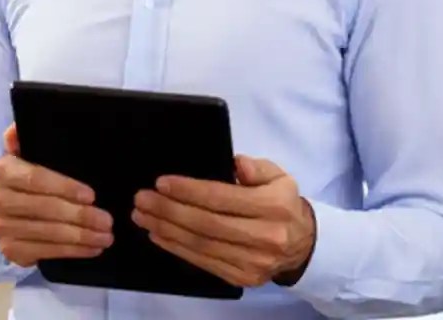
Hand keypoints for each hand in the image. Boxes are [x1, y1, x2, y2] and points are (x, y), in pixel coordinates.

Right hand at [0, 123, 114, 266]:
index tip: (91, 195)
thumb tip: (17, 129)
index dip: (64, 187)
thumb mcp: (25, 154)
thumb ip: (24, 138)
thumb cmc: (26, 179)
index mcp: (1, 170)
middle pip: (44, 208)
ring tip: (106, 236)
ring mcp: (1, 227)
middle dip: (80, 215)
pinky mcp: (10, 250)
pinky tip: (92, 248)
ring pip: (48, 233)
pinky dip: (73, 251)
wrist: (5, 211)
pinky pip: (46, 252)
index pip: (35, 178)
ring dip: (81, 237)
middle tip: (107, 220)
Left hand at [132, 155, 316, 287]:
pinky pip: (202, 261)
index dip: (188, 191)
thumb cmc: (280, 203)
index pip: (221, 198)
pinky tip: (157, 233)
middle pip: (206, 224)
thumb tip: (236, 163)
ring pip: (200, 245)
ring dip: (165, 228)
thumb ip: (256, 167)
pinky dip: (175, 247)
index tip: (161, 182)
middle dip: (168, 210)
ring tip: (141, 214)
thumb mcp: (278, 177)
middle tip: (141, 198)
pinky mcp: (242, 278)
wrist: (301, 244)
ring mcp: (253, 262)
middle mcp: (265, 237)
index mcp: (273, 206)